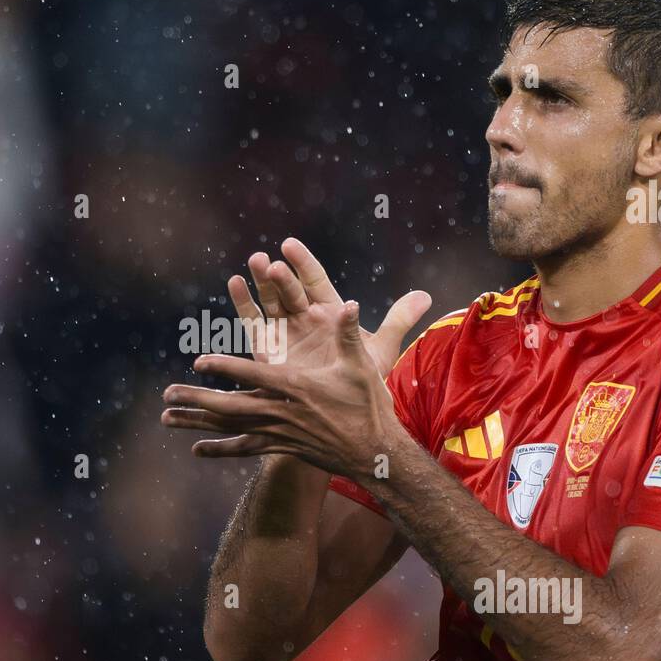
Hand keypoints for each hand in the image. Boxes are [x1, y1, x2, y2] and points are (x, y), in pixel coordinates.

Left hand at [160, 297, 411, 480]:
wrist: (374, 454)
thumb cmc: (369, 406)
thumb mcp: (362, 367)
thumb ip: (349, 335)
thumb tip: (351, 304)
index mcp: (296, 388)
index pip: (253, 375)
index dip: (226, 367)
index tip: (199, 361)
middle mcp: (281, 412)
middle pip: (230, 406)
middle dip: (196, 398)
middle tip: (166, 394)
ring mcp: (278, 433)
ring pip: (230, 428)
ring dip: (197, 423)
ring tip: (166, 418)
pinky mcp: (281, 447)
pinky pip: (244, 449)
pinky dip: (220, 449)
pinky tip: (197, 449)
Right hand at [230, 237, 430, 377]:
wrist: (338, 415)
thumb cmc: (360, 383)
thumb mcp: (381, 350)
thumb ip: (399, 321)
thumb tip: (425, 295)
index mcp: (329, 313)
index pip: (314, 281)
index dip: (303, 264)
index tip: (289, 245)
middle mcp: (305, 318)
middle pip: (290, 290)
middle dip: (280, 275)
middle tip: (270, 262)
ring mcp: (285, 332)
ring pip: (270, 301)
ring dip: (259, 282)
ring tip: (253, 262)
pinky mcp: (267, 349)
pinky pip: (254, 323)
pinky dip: (243, 303)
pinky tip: (235, 283)